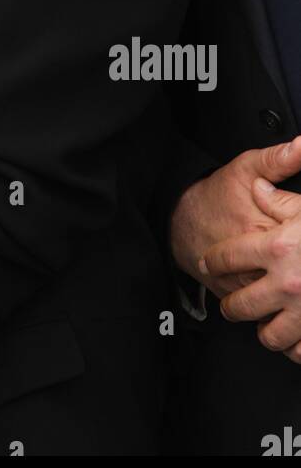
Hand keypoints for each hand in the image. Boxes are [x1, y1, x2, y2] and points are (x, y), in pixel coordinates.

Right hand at [170, 136, 300, 296]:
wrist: (179, 221)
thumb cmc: (215, 194)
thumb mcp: (246, 168)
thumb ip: (278, 159)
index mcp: (263, 229)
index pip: (300, 240)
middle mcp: (255, 261)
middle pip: (295, 274)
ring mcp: (244, 282)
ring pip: (280, 297)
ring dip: (293, 287)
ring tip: (298, 275)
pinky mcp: (235, 294)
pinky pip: (261, 307)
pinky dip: (275, 303)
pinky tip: (285, 293)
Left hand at [200, 178, 300, 362]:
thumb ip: (279, 201)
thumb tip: (257, 188)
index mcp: (279, 248)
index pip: (227, 257)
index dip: (213, 261)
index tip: (208, 264)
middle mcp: (288, 283)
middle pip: (239, 305)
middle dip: (230, 305)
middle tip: (229, 304)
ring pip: (267, 336)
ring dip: (263, 330)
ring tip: (264, 322)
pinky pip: (299, 352)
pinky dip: (294, 348)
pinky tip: (294, 338)